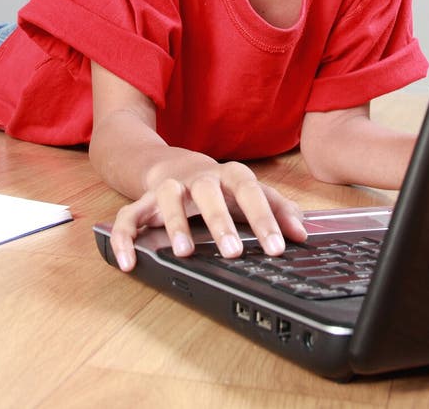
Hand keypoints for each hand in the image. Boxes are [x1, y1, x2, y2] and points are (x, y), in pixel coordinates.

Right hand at [109, 157, 307, 271]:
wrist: (174, 164)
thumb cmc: (221, 186)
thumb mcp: (250, 193)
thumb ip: (277, 209)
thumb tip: (303, 232)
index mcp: (229, 176)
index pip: (250, 190)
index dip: (264, 218)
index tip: (277, 247)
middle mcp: (199, 179)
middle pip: (208, 191)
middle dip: (219, 221)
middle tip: (232, 251)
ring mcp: (169, 188)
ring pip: (168, 198)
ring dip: (174, 223)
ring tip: (183, 253)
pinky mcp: (143, 202)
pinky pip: (128, 217)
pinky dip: (125, 238)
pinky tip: (130, 262)